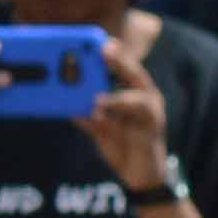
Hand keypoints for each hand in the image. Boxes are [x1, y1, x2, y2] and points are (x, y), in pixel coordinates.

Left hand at [83, 15, 174, 196]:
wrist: (142, 177)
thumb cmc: (124, 147)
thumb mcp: (100, 129)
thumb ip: (87, 116)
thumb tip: (66, 106)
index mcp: (133, 93)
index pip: (123, 68)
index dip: (113, 54)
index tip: (98, 40)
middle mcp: (145, 98)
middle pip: (133, 73)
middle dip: (119, 59)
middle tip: (101, 47)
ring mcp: (151, 113)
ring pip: (138, 93)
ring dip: (117, 88)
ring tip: (96, 85)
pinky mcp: (151, 130)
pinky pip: (134, 116)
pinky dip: (116, 109)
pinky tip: (98, 107)